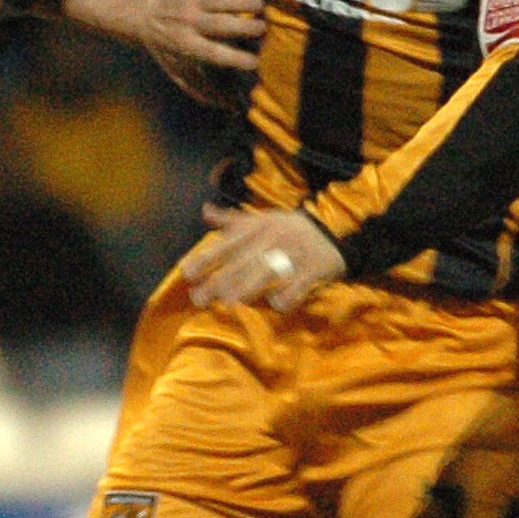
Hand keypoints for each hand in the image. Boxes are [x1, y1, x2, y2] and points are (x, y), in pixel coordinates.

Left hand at [62, 0, 263, 105]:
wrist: (141, 12)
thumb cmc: (165, 47)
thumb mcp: (177, 70)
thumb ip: (202, 89)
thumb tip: (230, 106)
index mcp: (187, 45)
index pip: (215, 54)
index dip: (237, 59)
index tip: (257, 63)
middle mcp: (190, 21)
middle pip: (224, 25)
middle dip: (249, 28)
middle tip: (266, 31)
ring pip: (226, 0)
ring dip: (249, 4)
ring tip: (265, 9)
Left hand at [182, 203, 342, 310]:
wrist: (332, 230)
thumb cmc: (288, 229)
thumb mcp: (261, 220)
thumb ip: (231, 220)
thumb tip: (204, 210)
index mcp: (258, 227)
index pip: (227, 244)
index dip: (206, 258)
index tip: (187, 273)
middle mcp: (273, 239)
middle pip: (242, 262)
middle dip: (220, 282)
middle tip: (199, 299)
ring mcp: (294, 254)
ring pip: (268, 272)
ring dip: (249, 289)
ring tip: (231, 304)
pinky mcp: (314, 268)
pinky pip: (299, 283)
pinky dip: (289, 295)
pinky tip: (277, 307)